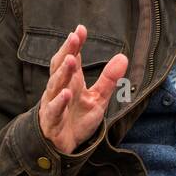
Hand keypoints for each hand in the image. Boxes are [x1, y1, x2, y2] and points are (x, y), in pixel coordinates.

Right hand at [38, 24, 128, 154]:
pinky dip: (59, 102)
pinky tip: (65, 93)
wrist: (63, 145)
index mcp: (71, 81)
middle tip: (74, 37)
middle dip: (67, 52)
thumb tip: (123, 56)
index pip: (72, 58)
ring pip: (55, 85)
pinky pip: (54, 110)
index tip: (81, 29)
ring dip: (63, 72)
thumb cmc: (78, 119)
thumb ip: (109, 79)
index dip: (75, 44)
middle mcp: (59, 89)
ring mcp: (53, 104)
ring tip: (72, 59)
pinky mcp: (51, 121)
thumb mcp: (98, 98)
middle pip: (60, 67)